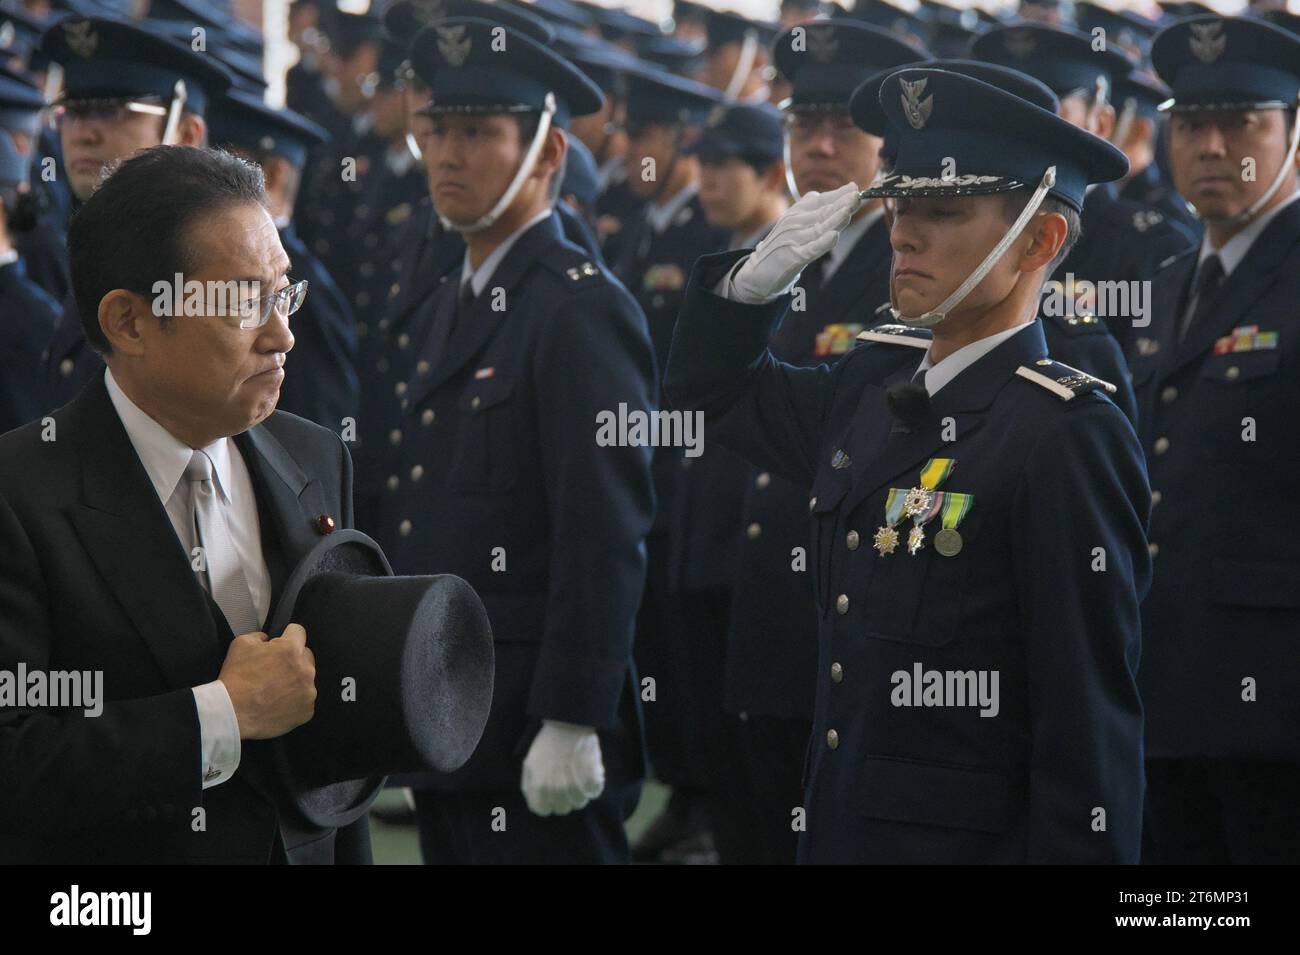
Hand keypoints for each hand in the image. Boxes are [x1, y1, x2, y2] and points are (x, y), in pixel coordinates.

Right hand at [219, 623, 316, 739]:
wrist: (233, 714)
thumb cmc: (236, 678)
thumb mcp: (241, 644)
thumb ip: (259, 636)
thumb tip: (268, 639)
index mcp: (291, 650)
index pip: (298, 632)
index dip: (287, 636)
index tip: (279, 644)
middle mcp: (306, 669)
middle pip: (306, 656)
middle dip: (293, 659)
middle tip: (275, 670)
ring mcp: (309, 691)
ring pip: (306, 679)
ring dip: (295, 681)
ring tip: (275, 690)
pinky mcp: (307, 710)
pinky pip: (305, 700)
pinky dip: (295, 701)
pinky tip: (278, 704)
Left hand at [520, 720, 604, 816]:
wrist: (568, 724)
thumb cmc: (547, 743)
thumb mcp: (530, 763)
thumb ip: (529, 785)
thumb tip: (535, 801)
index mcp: (539, 788)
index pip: (542, 810)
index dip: (547, 803)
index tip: (552, 795)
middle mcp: (556, 791)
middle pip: (562, 809)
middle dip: (564, 799)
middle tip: (567, 783)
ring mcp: (575, 787)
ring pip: (579, 803)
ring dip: (580, 793)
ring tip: (579, 778)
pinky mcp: (591, 780)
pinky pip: (595, 793)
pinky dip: (594, 786)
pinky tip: (591, 774)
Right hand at [730, 182, 862, 303]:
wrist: (756, 272)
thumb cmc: (780, 246)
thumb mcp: (793, 224)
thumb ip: (807, 209)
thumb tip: (820, 193)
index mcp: (797, 213)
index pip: (821, 201)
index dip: (838, 195)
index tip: (854, 188)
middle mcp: (795, 224)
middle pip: (823, 213)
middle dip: (841, 204)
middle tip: (856, 196)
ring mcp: (793, 240)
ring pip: (819, 229)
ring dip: (835, 220)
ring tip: (848, 211)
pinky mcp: (792, 258)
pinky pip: (810, 250)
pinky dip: (822, 243)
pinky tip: (834, 236)